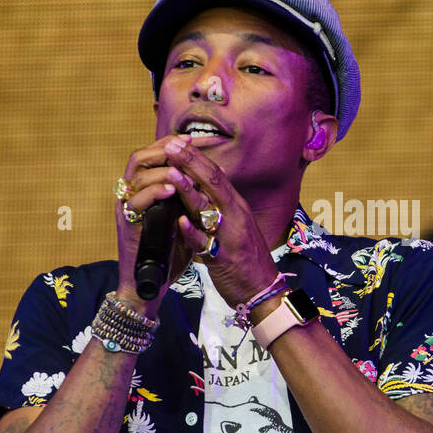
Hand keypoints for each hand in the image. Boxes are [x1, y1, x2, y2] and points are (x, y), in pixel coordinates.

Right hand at [114, 135, 203, 314]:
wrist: (153, 282)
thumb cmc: (170, 250)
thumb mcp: (185, 215)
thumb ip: (192, 194)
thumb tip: (214, 172)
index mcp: (146, 189)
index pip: (154, 154)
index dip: (172, 143)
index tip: (194, 139)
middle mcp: (133, 194)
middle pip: (140, 156)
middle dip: (163, 148)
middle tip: (185, 146)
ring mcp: (128, 209)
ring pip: (136, 174)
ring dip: (160, 168)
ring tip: (181, 170)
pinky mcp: (127, 225)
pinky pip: (135, 201)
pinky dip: (153, 192)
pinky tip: (171, 191)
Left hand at [161, 136, 280, 307]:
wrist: (262, 289)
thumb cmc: (246, 257)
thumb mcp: (236, 224)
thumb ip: (221, 205)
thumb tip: (205, 184)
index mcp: (236, 206)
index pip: (216, 175)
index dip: (196, 157)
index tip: (177, 143)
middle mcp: (235, 216)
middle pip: (213, 184)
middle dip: (190, 163)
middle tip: (170, 146)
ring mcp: (230, 237)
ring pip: (208, 210)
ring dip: (189, 191)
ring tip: (171, 174)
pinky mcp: (223, 259)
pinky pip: (206, 244)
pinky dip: (193, 233)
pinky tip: (180, 222)